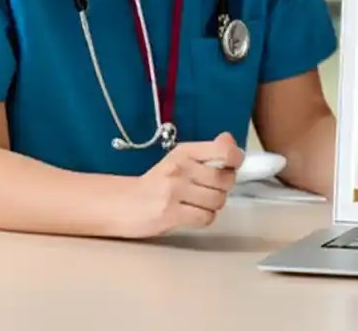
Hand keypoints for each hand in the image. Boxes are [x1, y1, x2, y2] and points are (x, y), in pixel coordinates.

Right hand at [118, 132, 244, 237]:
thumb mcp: (181, 159)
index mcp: (185, 151)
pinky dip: (203, 218)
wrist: (122, 203)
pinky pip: (206, 218)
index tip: (230, 166)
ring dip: (212, 205)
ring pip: (218, 200)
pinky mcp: (169, 214)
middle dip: (223, 188)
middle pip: (225, 180)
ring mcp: (174, 191)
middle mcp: (180, 168)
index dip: (235, 160)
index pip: (224, 152)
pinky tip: (191, 214)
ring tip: (197, 202)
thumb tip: (230, 139)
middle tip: (208, 189)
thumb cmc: (157, 182)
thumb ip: (209, 151)